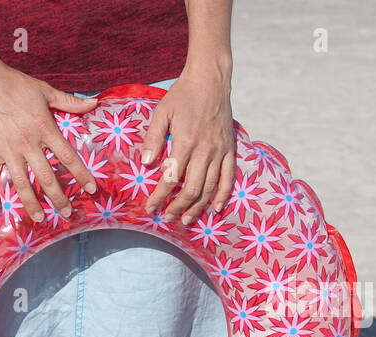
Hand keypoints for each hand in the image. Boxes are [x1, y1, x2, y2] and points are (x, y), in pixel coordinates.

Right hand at [0, 62, 97, 222]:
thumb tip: (95, 103)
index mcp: (44, 128)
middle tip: (67, 213)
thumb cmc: (16, 84)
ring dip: (31, 203)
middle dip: (59, 197)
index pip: (68, 156)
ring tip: (40, 218)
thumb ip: (70, 102)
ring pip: (21, 183)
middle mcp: (27, 143)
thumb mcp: (46, 91)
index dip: (81, 174)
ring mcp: (7, 150)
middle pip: (46, 177)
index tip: (91, 189)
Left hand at [139, 68, 234, 224]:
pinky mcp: (230, 148)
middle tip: (167, 218)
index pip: (171, 179)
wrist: (211, 79)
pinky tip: (216, 208)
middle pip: (192, 189)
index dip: (159, 197)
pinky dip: (223, 194)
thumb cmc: (183, 94)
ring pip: (210, 187)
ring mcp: (220, 150)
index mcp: (186, 142)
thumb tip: (145, 163)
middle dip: (178, 207)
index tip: (149, 208)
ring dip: (197, 207)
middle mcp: (205, 150)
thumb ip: (153, 138)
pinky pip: (229, 176)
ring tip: (186, 220)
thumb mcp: (161, 112)